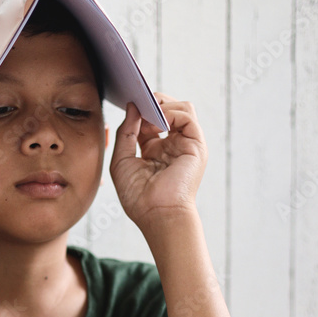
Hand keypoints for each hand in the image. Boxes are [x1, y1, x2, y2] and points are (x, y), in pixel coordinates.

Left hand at [109, 96, 207, 230]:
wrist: (157, 214)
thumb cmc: (139, 197)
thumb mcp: (122, 160)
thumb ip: (126, 132)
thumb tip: (132, 107)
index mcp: (155, 151)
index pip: (150, 120)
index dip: (139, 110)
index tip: (128, 106)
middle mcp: (172, 145)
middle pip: (169, 109)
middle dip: (153, 102)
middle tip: (138, 104)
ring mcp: (186, 144)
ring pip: (181, 108)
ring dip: (162, 105)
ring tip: (148, 115)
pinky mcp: (196, 145)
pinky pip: (187, 115)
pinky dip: (171, 112)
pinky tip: (157, 122)